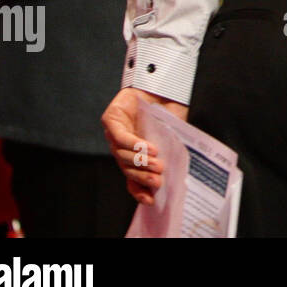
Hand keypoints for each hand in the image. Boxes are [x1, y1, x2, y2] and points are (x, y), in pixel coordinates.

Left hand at [102, 86, 188, 204]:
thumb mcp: (171, 137)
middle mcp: (120, 146)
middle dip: (142, 177)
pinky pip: (120, 137)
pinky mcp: (111, 119)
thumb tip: (176, 176)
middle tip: (158, 182)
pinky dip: (135, 144)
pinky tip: (149, 148)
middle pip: (126, 168)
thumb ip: (169, 153)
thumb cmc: (169, 111)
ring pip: (121, 155)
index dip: (138, 190)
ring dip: (140, 162)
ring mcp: (113, 133)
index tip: (151, 200)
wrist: (164, 85)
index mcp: (133, 154)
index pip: (131, 177)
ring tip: (157, 164)